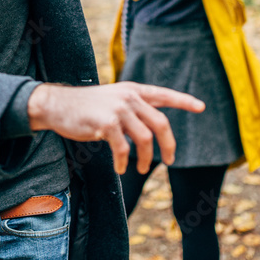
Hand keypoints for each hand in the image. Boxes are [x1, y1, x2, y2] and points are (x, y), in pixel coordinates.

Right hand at [27, 82, 204, 174]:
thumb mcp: (113, 100)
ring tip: (139, 168)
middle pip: (160, 123)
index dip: (184, 101)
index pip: (164, 94)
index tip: (201, 107)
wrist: (57, 105)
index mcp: (133, 91)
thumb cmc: (86, 107)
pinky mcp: (105, 124)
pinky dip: (124, 162)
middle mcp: (129, 97)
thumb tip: (153, 126)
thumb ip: (133, 108)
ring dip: (146, 159)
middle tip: (170, 161)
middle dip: (169, 145)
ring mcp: (118, 110)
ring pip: (145, 139)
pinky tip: (121, 168)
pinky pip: (123, 149)